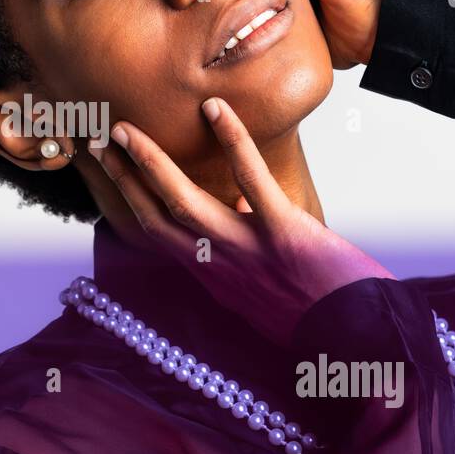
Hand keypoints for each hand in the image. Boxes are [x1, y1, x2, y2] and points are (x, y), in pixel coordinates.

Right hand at [93, 97, 393, 340]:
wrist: (360, 345)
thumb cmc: (321, 314)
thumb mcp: (268, 287)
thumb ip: (245, 248)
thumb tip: (235, 205)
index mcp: (214, 275)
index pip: (155, 232)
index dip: (125, 198)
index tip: (105, 168)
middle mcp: (220, 266)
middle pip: (153, 216)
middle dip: (120, 179)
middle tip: (94, 140)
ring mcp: (248, 250)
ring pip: (182, 202)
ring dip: (149, 164)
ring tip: (125, 129)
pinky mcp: (286, 234)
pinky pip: (252, 180)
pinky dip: (233, 141)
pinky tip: (216, 108)